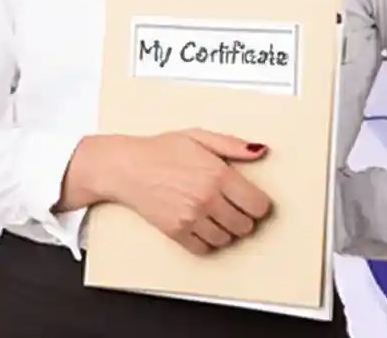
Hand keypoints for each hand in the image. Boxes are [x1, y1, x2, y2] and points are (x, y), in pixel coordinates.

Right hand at [105, 129, 272, 255]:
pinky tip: (200, 225)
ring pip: (226, 239)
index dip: (257, 204)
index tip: (249, 200)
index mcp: (217, 174)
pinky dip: (206, 241)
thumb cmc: (159, 150)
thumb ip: (232, 144)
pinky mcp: (176, 232)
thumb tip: (260, 151)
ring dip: (224, 230)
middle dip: (242, 217)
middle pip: (245, 226)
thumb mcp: (198, 136)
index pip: (259, 206)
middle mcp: (207, 198)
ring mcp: (191, 217)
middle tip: (230, 206)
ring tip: (213, 214)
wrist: (126, 167)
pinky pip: (204, 249)